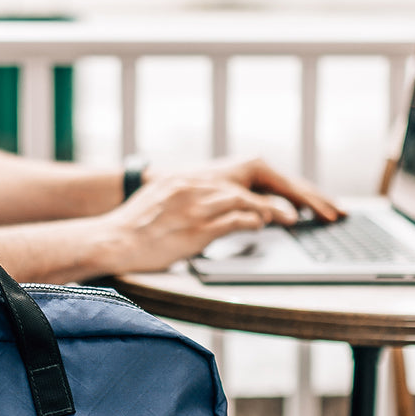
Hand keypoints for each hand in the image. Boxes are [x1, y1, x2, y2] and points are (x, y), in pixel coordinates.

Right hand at [99, 159, 342, 274]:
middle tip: (302, 205)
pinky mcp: (199, 227)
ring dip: (273, 210)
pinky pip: (237, 220)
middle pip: (251, 184)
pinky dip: (255, 221)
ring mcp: (198, 205)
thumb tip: (216, 210)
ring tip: (293, 218)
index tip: (288, 197)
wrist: (113, 239)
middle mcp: (196, 186)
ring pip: (248, 200)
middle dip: (282, 194)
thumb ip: (190, 199)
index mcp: (189, 179)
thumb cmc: (134, 228)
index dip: (268, 186)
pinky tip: (265, 225)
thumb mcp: (163, 202)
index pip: (239, 176)